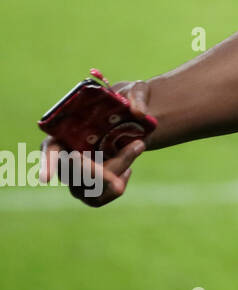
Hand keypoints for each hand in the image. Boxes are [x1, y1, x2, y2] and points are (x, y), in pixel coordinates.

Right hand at [39, 80, 152, 207]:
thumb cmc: (123, 105)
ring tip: (138, 146)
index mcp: (62, 135)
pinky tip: (128, 169)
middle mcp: (64, 159)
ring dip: (119, 167)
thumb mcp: (133, 92)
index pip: (49, 151)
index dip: (47, 164)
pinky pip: (101, 197)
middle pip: (75, 174)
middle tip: (137, 145)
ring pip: (91, 187)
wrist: (132, 124)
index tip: (46, 178)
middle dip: (103, 167)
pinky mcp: (89, 190)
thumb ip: (136, 96)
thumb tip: (139, 113)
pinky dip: (119, 184)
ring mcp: (75, 178)